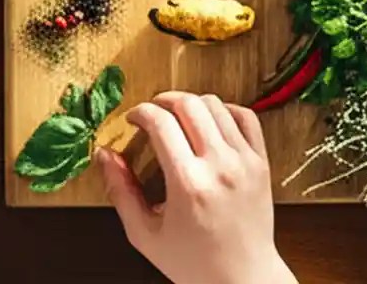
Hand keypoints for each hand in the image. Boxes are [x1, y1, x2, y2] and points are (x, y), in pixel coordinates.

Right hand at [96, 93, 295, 283]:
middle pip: (188, 105)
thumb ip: (121, 191)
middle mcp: (219, 167)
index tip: (133, 120)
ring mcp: (245, 162)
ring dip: (191, 104)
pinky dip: (225, 110)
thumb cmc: (192, 262)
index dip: (140, 112)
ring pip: (216, 105)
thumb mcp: (144, 233)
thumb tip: (105, 154)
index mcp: (188, 184)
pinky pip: (246, 116)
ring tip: (178, 118)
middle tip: (152, 113)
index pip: (160, 122)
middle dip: (163, 100)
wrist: (243, 278)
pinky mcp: (261, 163)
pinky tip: (210, 122)